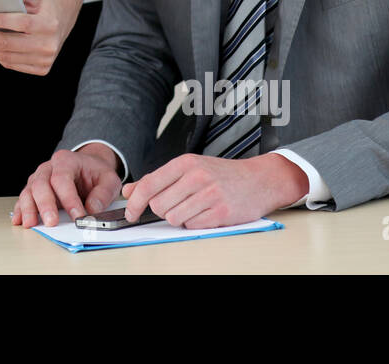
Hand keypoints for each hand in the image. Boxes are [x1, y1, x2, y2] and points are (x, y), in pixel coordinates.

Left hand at [0, 0, 75, 74]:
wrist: (63, 17)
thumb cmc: (44, 3)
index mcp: (49, 23)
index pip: (21, 24)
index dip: (0, 21)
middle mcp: (48, 44)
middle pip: (8, 43)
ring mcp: (45, 59)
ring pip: (6, 56)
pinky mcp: (41, 68)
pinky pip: (11, 64)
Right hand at [12, 145, 122, 227]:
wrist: (87, 167)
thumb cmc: (95, 173)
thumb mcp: (108, 179)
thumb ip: (103, 193)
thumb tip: (92, 210)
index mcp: (66, 161)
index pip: (63, 178)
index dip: (68, 198)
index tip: (78, 216)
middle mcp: (49, 168)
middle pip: (41, 183)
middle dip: (45, 204)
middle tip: (52, 222)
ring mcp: (39, 178)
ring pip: (29, 191)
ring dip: (28, 208)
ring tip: (31, 224)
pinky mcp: (34, 190)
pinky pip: (23, 198)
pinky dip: (20, 210)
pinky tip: (19, 220)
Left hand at [121, 153, 308, 228]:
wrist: (259, 180)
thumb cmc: (221, 173)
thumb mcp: (189, 168)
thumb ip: (158, 179)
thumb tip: (129, 191)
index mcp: (185, 163)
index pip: (149, 185)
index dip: (135, 202)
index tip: (130, 213)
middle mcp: (197, 177)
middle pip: (159, 205)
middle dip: (163, 210)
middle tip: (177, 204)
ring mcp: (210, 195)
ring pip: (174, 218)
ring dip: (180, 217)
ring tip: (195, 207)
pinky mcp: (221, 213)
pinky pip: (193, 226)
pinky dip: (195, 223)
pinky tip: (206, 212)